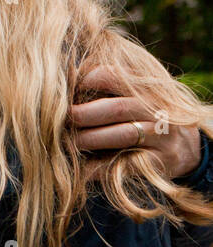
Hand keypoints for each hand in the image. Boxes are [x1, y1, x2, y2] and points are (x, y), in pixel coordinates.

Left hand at [71, 66, 201, 179]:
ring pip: (121, 135)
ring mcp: (162, 136)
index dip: (82, 82)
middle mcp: (157, 109)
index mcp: (145, 86)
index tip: (62, 94)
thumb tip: (63, 79)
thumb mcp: (133, 94)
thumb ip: (104, 86)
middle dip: (81, 115)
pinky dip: (99, 168)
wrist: (189, 147)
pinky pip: (126, 165)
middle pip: (115, 108)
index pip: (110, 75)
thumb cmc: (145, 114)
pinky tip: (80, 170)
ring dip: (87, 140)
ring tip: (65, 143)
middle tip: (58, 121)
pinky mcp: (161, 162)